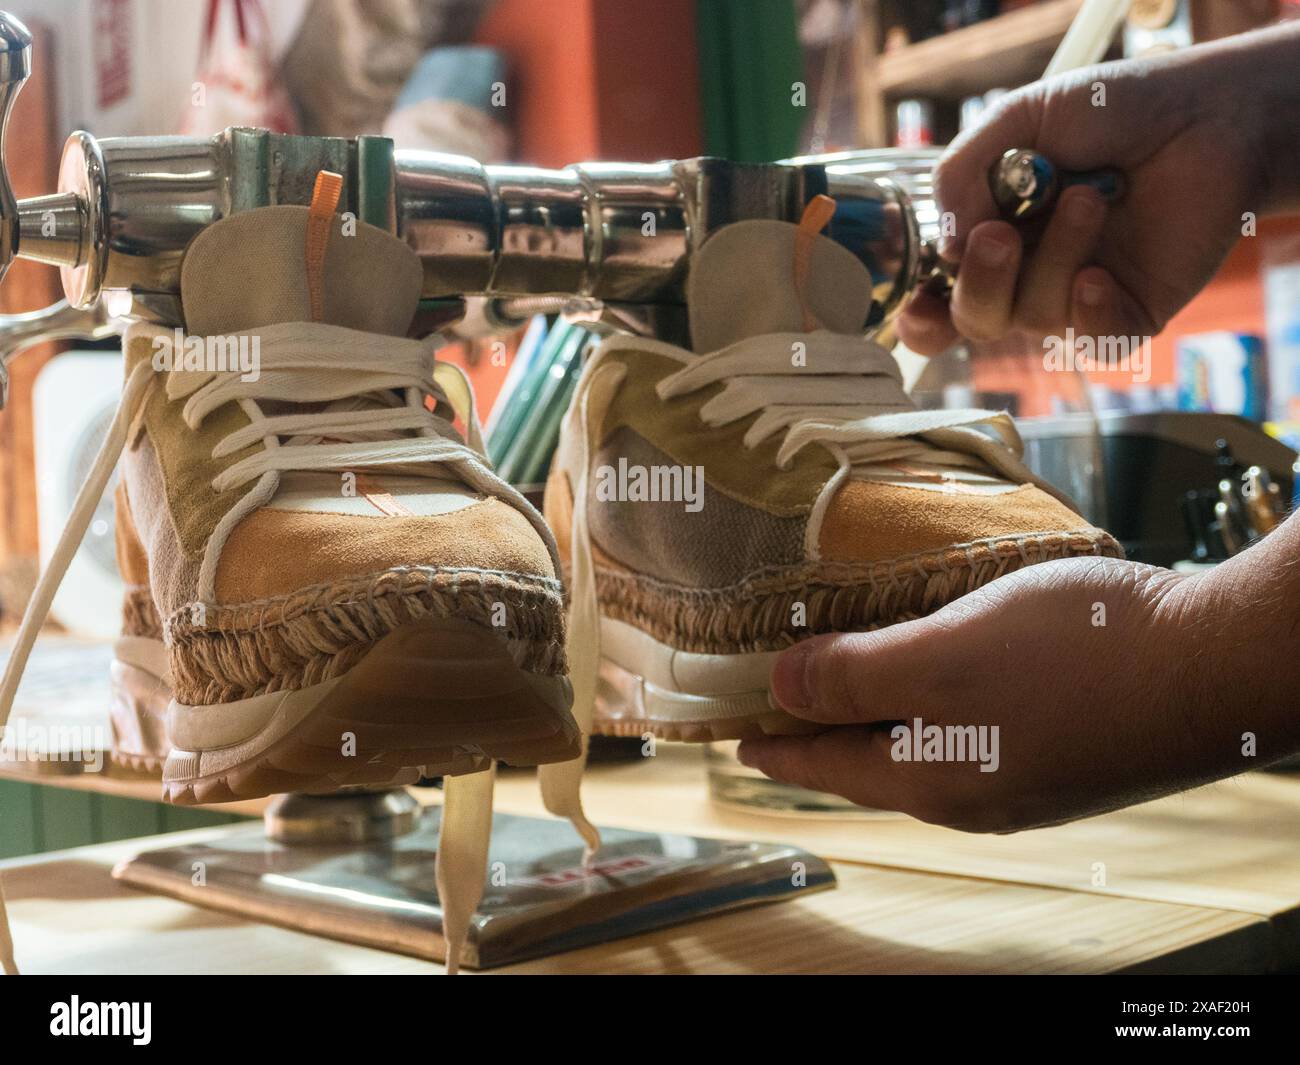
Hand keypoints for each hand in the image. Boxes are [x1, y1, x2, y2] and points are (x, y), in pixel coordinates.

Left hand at [738, 556, 1259, 832]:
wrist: (1217, 666)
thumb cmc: (1078, 659)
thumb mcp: (942, 657)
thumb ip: (856, 677)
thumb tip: (778, 691)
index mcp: (930, 779)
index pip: (824, 766)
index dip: (772, 745)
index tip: (733, 736)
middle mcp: (972, 791)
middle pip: (870, 758)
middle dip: (821, 725)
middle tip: (780, 692)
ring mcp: (1022, 774)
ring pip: (922, 741)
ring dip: (877, 707)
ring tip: (847, 669)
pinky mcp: (1061, 745)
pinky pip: (971, 724)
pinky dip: (933, 695)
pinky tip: (939, 660)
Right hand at [897, 37, 1275, 355]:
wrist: (1202, 112)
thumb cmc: (1109, 111)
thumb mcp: (1018, 122)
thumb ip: (961, 174)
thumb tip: (947, 248)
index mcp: (990, 238)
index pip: (939, 301)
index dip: (920, 317)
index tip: (919, 302)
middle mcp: (1027, 275)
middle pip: (976, 321)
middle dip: (980, 284)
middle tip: (1002, 234)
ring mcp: (1078, 297)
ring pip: (1034, 318)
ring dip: (1054, 259)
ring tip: (1090, 199)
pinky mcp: (1132, 313)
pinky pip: (1094, 342)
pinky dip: (1089, 315)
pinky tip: (1099, 275)